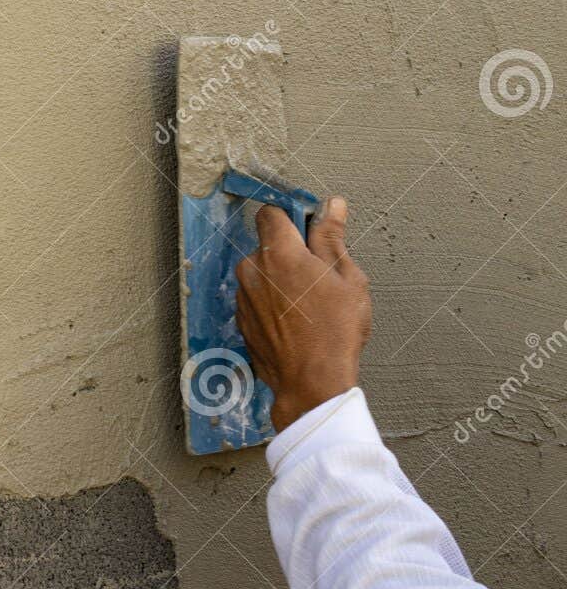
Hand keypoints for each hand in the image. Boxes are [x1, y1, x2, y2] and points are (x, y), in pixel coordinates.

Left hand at [235, 196, 371, 431]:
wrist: (311, 381)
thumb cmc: (334, 332)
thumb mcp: (347, 278)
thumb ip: (332, 238)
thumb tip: (331, 207)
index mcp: (278, 253)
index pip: (270, 212)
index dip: (290, 217)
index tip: (307, 229)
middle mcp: (252, 271)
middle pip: (268, 246)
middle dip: (290, 254)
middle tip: (320, 277)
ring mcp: (242, 296)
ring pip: (262, 274)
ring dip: (281, 281)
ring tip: (310, 305)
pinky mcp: (241, 319)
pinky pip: (257, 299)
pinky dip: (273, 303)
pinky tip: (296, 321)